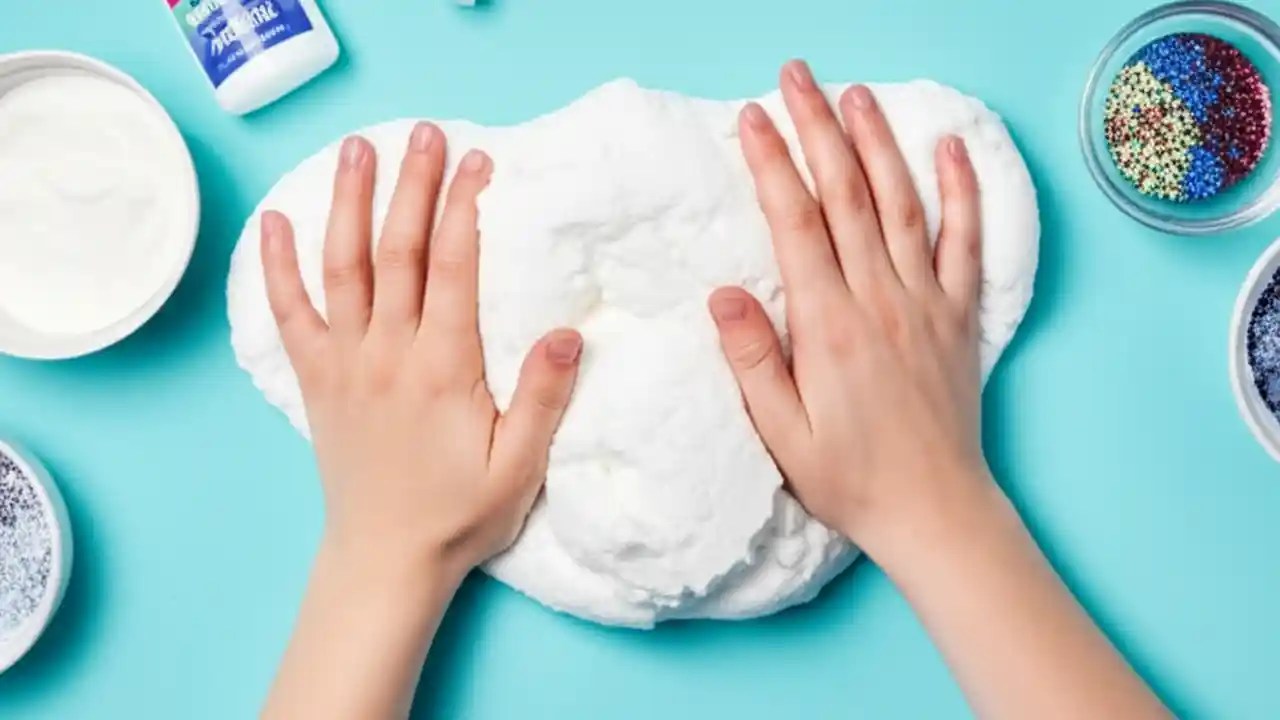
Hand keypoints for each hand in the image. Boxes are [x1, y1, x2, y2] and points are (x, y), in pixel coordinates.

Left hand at [261, 124, 582, 577]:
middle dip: (412, 186)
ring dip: (348, 204)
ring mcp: (345, 363)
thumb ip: (543, 398)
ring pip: (342, 268)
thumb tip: (569, 333)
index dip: (464, 207)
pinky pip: (289, 315)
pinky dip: (277, 267)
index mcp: (443, 368)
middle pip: (397, 252)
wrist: (386, 559)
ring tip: (356, 149)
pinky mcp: (317, 380)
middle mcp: (388, 354)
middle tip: (424, 133)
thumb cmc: (459, 514)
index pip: (453, 268)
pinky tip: (274, 223)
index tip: (477, 160)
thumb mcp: (519, 466)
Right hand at [708, 60, 988, 554]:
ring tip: (855, 94)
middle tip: (796, 77)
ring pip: (903, 204)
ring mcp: (926, 303)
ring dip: (879, 143)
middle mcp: (881, 301)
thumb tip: (722, 293)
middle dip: (817, 130)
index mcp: (829, 327)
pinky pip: (965, 242)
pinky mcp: (959, 316)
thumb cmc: (850, 478)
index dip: (773, 165)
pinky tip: (950, 149)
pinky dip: (962, 191)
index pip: (797, 225)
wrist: (935, 511)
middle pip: (848, 196)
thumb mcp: (782, 435)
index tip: (752, 118)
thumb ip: (752, 362)